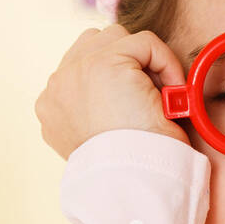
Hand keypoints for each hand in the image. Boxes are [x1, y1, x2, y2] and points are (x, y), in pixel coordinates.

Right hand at [34, 24, 191, 160]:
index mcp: (51, 107)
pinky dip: (165, 62)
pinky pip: (145, 43)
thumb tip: (119, 105)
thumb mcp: (101, 145)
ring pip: (117, 40)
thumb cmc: (125, 173)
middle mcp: (56, 87)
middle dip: (126, 64)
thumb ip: (96, 118)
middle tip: (152, 98)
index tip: (140, 105)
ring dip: (142, 61)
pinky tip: (173, 94)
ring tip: (160, 95)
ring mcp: (75, 71)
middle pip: (94, 46)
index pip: (80, 70)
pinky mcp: (104, 63)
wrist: (130, 184)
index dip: (115, 79)